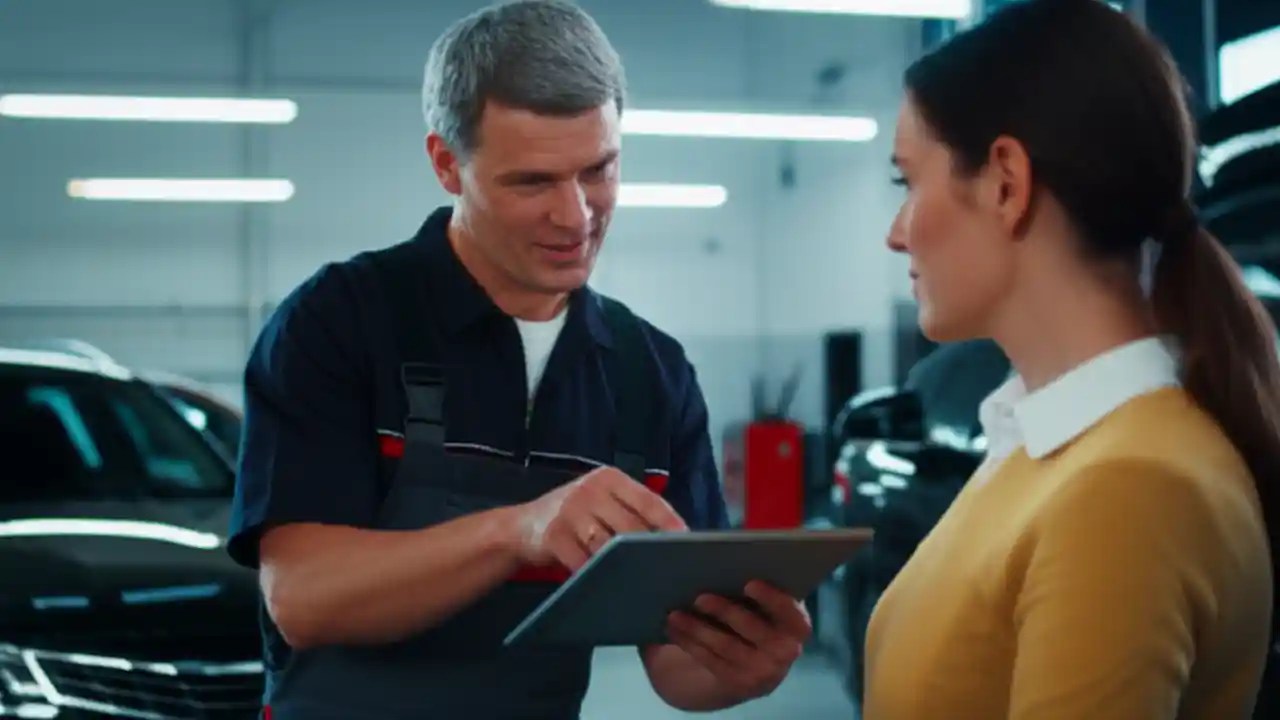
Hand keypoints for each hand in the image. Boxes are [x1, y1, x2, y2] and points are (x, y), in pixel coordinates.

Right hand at [513, 466, 686, 570]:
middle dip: (650, 549)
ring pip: (608, 545)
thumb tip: (672, 535)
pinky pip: (583, 561)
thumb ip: (628, 510)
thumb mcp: (599, 501)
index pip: (648, 500)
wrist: (520, 527)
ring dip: (626, 566)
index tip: (687, 542)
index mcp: (608, 478)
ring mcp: (570, 511)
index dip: (670, 522)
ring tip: (645, 582)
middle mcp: (590, 490)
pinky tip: (611, 586)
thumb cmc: (572, 516)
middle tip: (669, 569)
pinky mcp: (554, 535)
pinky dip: (597, 575)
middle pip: (630, 525)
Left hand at [664, 581, 810, 700]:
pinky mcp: (739, 685)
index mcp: (797, 624)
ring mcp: (764, 673)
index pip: (791, 612)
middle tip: (699, 597)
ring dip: (698, 629)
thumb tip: (732, 549)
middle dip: (726, 612)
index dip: (772, 599)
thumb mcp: (763, 601)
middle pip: (755, 630)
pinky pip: (712, 661)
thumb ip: (754, 578)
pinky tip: (674, 630)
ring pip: (727, 647)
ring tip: (674, 614)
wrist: (749, 663)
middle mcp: (786, 651)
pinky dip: (690, 644)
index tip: (749, 583)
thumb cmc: (753, 615)